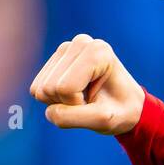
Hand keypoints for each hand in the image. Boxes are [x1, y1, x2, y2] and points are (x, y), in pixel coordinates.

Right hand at [29, 34, 144, 134]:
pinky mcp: (54, 60)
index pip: (66, 88)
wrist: (126, 105)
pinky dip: (55, 99)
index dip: (79, 105)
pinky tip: (75, 93)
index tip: (100, 102)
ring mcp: (64, 49)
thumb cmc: (122, 112)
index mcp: (98, 51)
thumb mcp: (106, 121)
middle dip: (69, 104)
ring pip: (40, 90)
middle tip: (92, 101)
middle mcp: (80, 43)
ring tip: (85, 97)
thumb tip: (49, 111)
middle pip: (50, 88)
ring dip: (61, 102)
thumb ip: (76, 118)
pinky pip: (37, 90)